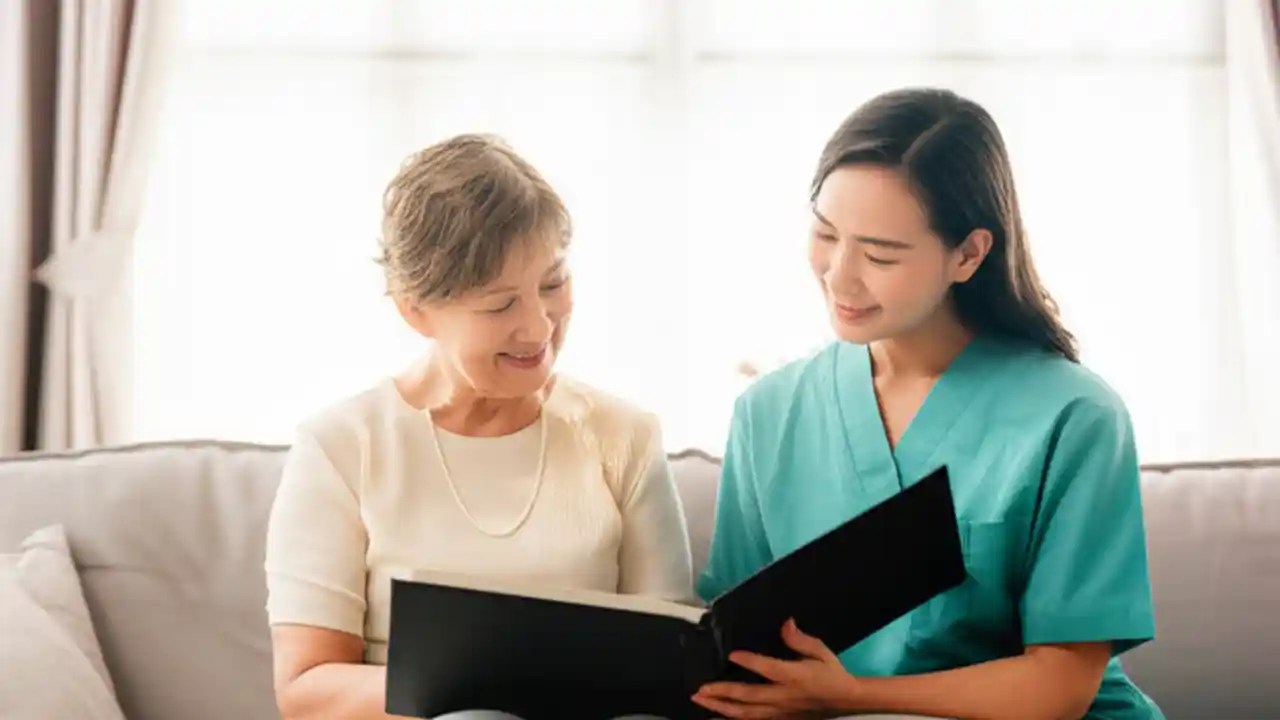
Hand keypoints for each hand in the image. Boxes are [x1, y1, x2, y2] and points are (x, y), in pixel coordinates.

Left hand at [692, 618, 860, 718]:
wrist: (846, 701)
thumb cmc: (831, 673)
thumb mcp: (820, 651)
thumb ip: (800, 639)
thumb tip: (785, 623)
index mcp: (794, 676)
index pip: (768, 669)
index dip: (750, 661)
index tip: (732, 654)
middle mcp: (784, 696)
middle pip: (749, 697)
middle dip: (723, 693)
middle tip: (701, 689)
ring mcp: (780, 711)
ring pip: (746, 713)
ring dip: (721, 708)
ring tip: (701, 701)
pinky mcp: (779, 719)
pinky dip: (733, 716)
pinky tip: (719, 712)